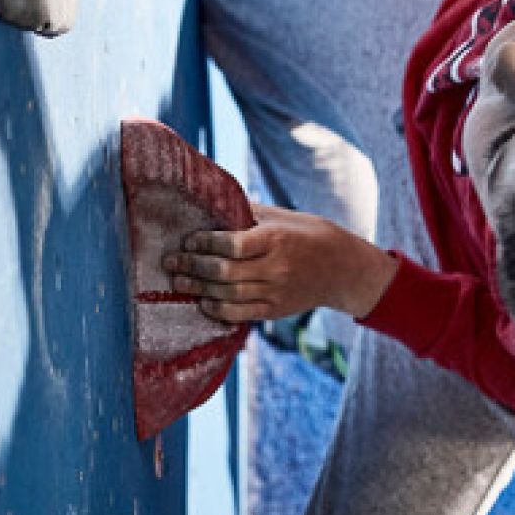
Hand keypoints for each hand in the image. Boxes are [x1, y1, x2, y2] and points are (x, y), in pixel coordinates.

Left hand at [162, 204, 398, 324]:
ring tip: (179, 280)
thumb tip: (214, 200)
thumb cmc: (309, 234)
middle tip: (170, 261)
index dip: (205, 243)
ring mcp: (275, 291)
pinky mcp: (275, 310)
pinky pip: (240, 314)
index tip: (188, 240)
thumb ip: (249, 213)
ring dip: (199, 288)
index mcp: (276, 239)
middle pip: (225, 271)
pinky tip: (203, 302)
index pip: (232, 244)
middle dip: (193, 266)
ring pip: (228, 295)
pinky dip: (218, 310)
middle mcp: (275, 267)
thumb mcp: (283, 217)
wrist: (343, 269)